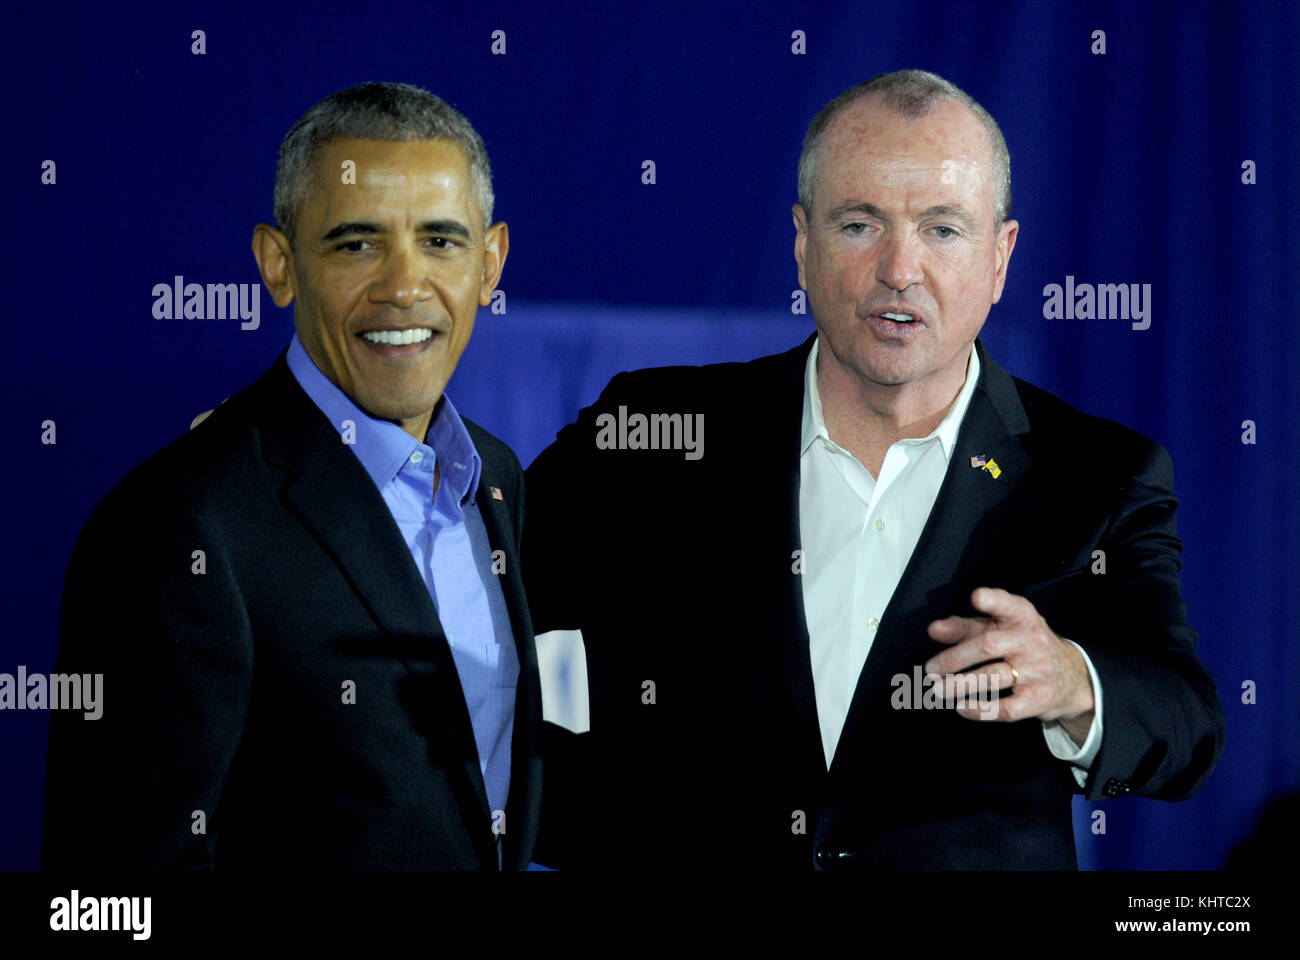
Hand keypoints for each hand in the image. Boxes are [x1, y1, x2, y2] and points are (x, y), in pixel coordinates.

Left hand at [924, 587, 1094, 742]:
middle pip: (988, 645)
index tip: (977, 596)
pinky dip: (980, 710)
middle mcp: (1032, 641)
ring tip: (937, 690)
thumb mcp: (1000, 628)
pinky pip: (1007, 708)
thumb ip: (965, 627)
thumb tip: (934, 630)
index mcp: (1022, 617)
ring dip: (960, 685)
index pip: (1008, 605)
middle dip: (955, 658)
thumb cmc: (1023, 646)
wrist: (1071, 677)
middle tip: (930, 670)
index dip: (993, 600)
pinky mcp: (1039, 699)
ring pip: (993, 677)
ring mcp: (1038, 671)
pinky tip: (961, 708)